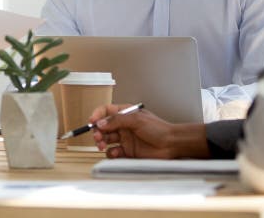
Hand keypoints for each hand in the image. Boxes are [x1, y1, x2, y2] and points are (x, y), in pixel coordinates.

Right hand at [89, 103, 208, 159]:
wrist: (171, 144)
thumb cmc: (159, 129)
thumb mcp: (136, 120)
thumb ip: (117, 120)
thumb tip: (100, 122)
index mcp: (125, 114)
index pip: (105, 111)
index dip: (97, 115)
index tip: (92, 121)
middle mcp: (123, 126)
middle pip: (103, 127)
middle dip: (97, 131)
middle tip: (97, 136)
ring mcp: (125, 139)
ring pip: (106, 139)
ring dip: (101, 142)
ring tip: (102, 145)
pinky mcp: (127, 151)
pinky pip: (113, 152)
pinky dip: (111, 153)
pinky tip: (115, 152)